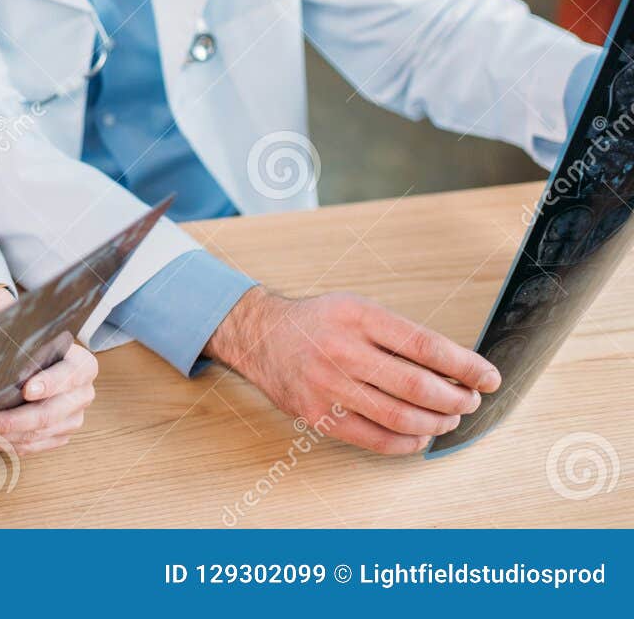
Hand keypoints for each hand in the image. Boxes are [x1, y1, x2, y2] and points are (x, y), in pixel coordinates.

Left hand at [0, 285, 98, 454]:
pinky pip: (29, 447)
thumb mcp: (26, 331)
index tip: (26, 389)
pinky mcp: (57, 437)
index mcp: (83, 365)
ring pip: (35, 436)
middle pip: (48, 414)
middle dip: (9, 421)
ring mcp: (72, 420)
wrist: (28, 356)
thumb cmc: (25, 342)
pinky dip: (0, 443)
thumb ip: (16, 334)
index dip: (48, 384)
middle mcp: (82, 395)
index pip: (68, 375)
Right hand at [207, 287, 500, 454]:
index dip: (466, 366)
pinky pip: (376, 439)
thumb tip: (456, 367)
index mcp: (357, 317)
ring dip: (438, 422)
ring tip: (449, 418)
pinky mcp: (318, 415)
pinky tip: (421, 434)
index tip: (488, 377)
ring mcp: (328, 386)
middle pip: (419, 386)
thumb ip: (399, 334)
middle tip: (469, 400)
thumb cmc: (317, 323)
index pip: (426, 346)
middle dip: (457, 399)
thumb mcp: (357, 308)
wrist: (261, 337)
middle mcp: (342, 350)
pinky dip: (409, 442)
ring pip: (401, 417)